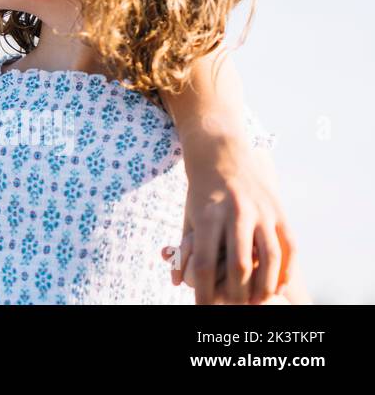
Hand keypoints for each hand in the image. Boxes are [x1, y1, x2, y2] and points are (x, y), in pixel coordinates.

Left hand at [164, 141, 293, 303]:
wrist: (222, 156)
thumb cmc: (200, 194)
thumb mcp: (188, 217)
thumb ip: (184, 250)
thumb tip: (176, 282)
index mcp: (208, 216)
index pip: (206, 263)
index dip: (205, 291)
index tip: (203, 309)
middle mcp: (236, 213)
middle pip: (239, 265)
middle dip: (236, 294)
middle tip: (232, 308)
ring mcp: (261, 212)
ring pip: (269, 258)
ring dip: (264, 287)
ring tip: (256, 303)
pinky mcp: (280, 212)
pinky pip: (288, 248)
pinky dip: (285, 271)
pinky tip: (277, 287)